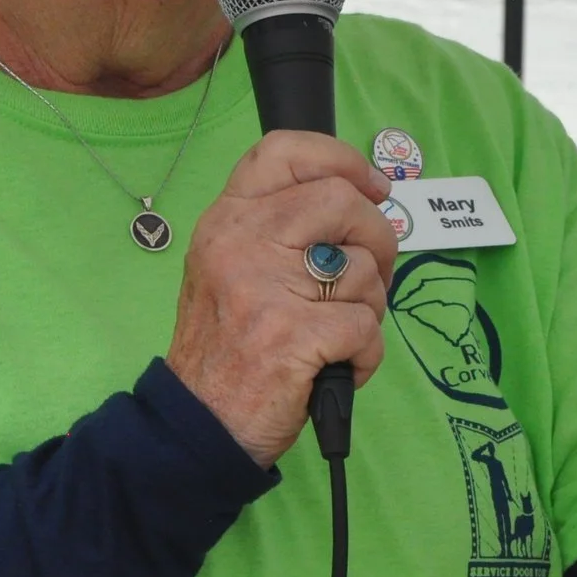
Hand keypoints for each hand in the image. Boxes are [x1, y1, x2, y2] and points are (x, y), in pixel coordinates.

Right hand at [169, 131, 401, 466]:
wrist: (198, 424)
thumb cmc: (227, 348)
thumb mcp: (229, 267)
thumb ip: (281, 229)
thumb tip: (363, 199)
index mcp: (227, 221)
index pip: (284, 152)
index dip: (340, 160)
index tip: (371, 188)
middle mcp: (242, 243)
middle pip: (343, 201)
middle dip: (378, 240)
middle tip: (368, 275)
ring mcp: (268, 289)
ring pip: (365, 268)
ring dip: (369, 308)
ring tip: (335, 334)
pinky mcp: (296, 336)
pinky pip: (368, 326)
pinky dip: (367, 355)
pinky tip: (339, 367)